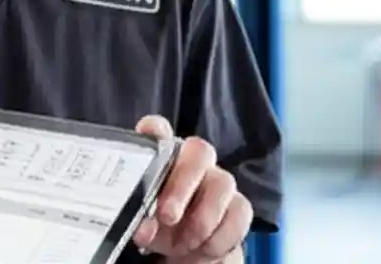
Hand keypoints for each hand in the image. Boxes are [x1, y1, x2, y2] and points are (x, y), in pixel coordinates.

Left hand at [131, 116, 252, 263]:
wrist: (185, 253)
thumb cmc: (158, 227)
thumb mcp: (142, 222)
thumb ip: (141, 220)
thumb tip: (143, 229)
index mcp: (163, 157)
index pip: (159, 130)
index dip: (155, 129)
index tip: (148, 133)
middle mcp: (193, 161)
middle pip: (199, 151)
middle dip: (183, 185)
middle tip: (167, 216)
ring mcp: (218, 181)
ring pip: (223, 183)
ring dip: (203, 219)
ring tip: (184, 243)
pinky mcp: (238, 206)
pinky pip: (239, 213)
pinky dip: (220, 237)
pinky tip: (204, 249)